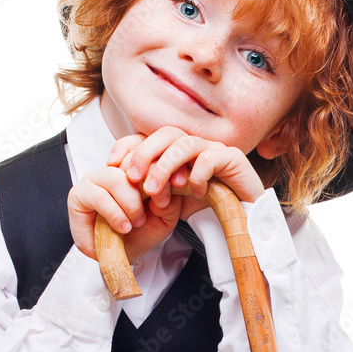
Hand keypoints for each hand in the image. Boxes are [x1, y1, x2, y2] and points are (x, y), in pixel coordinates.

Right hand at [68, 164, 182, 262]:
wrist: (122, 256)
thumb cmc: (141, 233)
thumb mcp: (164, 217)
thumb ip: (170, 200)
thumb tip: (166, 186)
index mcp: (136, 166)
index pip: (147, 154)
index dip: (158, 174)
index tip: (164, 201)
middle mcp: (115, 168)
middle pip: (132, 162)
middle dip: (144, 191)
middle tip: (148, 214)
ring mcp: (95, 178)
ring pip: (116, 178)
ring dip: (129, 204)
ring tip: (134, 223)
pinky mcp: (79, 193)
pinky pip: (99, 196)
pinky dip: (114, 214)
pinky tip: (122, 226)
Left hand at [108, 127, 265, 218]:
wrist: (241, 218)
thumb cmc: (202, 206)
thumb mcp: (168, 199)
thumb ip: (149, 188)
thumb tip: (121, 182)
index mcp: (175, 149)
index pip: (148, 136)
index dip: (127, 146)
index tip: (110, 164)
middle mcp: (194, 144)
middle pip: (165, 133)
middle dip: (144, 153)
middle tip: (131, 178)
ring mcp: (213, 149)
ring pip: (184, 143)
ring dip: (165, 166)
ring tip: (154, 191)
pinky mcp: (233, 159)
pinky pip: (210, 158)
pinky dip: (197, 175)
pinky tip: (194, 193)